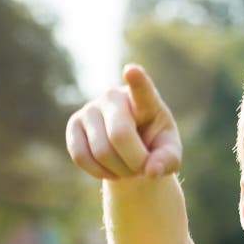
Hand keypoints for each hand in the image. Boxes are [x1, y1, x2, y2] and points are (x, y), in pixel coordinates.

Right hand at [66, 64, 181, 180]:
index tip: (132, 71)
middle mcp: (114, 96)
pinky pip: (80, 156)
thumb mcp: (169, 154)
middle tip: (142, 168)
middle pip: (120, 135)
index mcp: (145, 100)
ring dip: (119, 171)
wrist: (131, 150)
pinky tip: (112, 171)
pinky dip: (99, 172)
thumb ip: (167, 161)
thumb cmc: (155, 147)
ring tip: (128, 168)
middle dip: (134, 162)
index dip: (137, 80)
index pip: (141, 88)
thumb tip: (152, 171)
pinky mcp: (74, 124)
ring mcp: (90, 108)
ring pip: (100, 151)